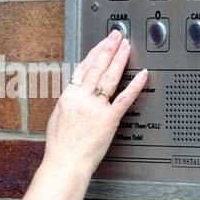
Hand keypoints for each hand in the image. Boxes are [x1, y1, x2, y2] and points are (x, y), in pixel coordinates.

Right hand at [43, 30, 148, 177]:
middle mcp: (82, 98)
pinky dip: (135, 85)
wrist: (65, 163)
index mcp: (68, 96)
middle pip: (97, 66)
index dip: (94, 53)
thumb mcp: (57, 118)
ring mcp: (95, 108)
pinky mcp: (109, 119)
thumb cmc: (60, 146)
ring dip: (119, 59)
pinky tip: (142, 75)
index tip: (102, 44)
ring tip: (126, 47)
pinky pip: (124, 98)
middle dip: (108, 48)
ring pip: (109, 77)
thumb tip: (74, 92)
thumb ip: (68, 102)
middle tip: (117, 36)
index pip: (83, 68)